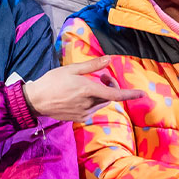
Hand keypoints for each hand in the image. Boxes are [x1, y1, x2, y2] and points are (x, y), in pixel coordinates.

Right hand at [23, 57, 144, 122]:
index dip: (129, 94)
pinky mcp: (79, 118)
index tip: (142, 94)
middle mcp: (88, 104)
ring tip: (88, 84)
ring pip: (101, 103)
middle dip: (110, 86)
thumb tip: (108, 59)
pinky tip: (80, 95)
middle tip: (101, 75)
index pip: (115, 94)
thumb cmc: (52, 82)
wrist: (36, 100)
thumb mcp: (72, 69)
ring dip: (101, 93)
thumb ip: (92, 66)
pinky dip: (93, 101)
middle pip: (109, 97)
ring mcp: (84, 113)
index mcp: (88, 90)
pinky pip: (93, 109)